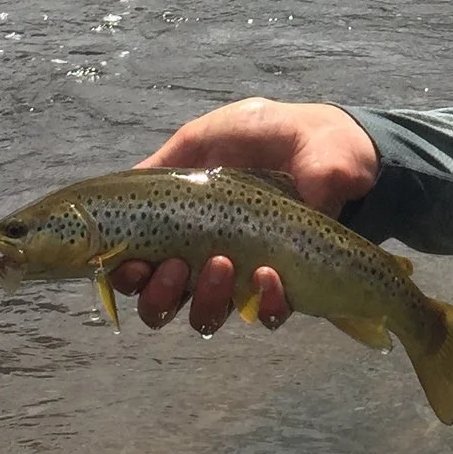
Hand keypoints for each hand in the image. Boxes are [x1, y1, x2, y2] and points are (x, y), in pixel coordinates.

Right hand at [109, 99, 380, 331]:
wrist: (326, 140)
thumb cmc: (264, 135)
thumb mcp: (206, 137)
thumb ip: (166, 161)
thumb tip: (126, 185)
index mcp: (178, 230)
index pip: (139, 270)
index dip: (126, 277)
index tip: (130, 263)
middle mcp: (202, 261)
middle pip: (162, 307)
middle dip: (160, 295)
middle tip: (177, 266)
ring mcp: (243, 277)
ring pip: (206, 318)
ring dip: (205, 299)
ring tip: (222, 263)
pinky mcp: (285, 285)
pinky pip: (268, 315)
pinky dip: (263, 303)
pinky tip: (268, 275)